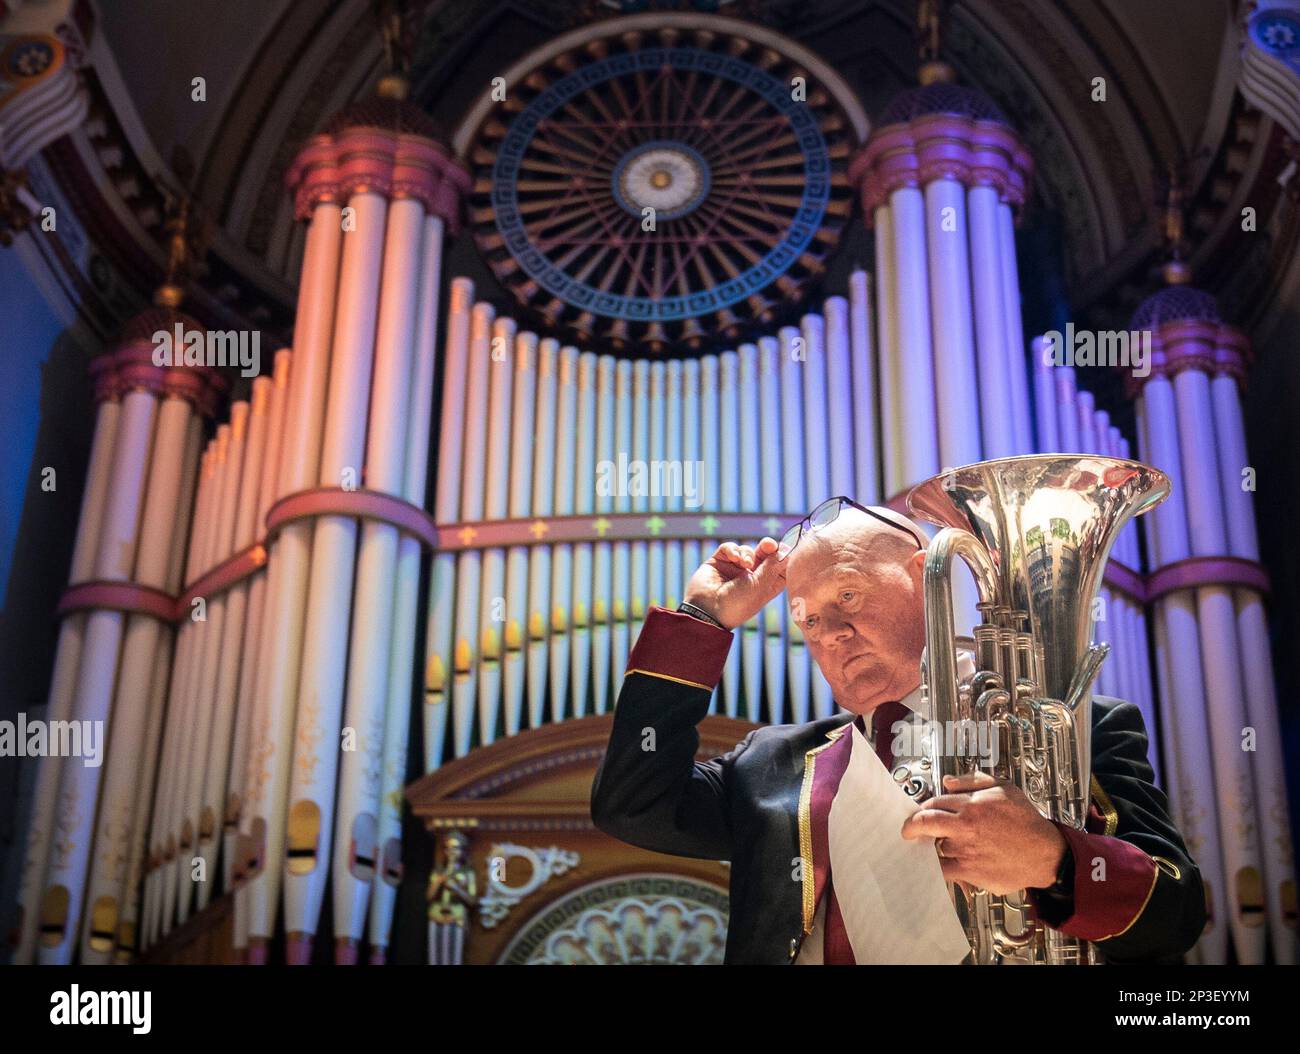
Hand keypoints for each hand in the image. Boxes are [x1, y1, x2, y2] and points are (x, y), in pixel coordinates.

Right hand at [682, 538, 785, 629]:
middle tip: (769, 544)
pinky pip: (729, 548)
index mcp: (765, 586)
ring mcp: (734, 569)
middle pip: (764, 556)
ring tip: (744, 564)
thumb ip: (772, 565)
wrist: (707, 610)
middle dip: (768, 548)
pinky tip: (733, 558)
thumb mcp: (760, 586)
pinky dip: (733, 550)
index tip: (787, 550)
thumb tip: (785, 550)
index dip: (784, 558)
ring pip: (747, 550)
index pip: (779, 568)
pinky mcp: (719, 562)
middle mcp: (750, 577)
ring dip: (747, 553)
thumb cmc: (738, 603)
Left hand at [899, 771, 1067, 893]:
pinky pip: (943, 870)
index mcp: (972, 804)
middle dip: (911, 825)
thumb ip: (974, 780)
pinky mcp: (970, 871)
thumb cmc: (1026, 821)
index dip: (924, 807)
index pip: (934, 802)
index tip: (920, 812)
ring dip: (932, 846)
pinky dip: (936, 868)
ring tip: (935, 847)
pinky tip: (935, 865)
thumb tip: (948, 781)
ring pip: (935, 846)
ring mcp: (966, 849)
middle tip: (907, 830)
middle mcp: (966, 826)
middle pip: (925, 821)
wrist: (1045, 854)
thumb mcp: (1004, 788)